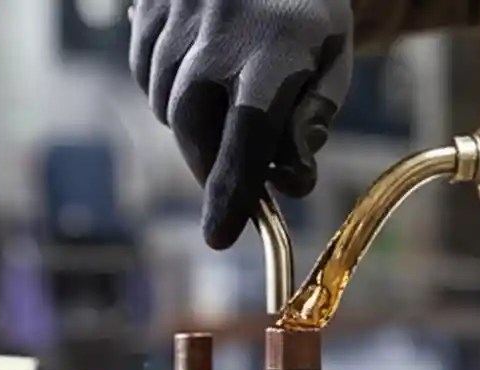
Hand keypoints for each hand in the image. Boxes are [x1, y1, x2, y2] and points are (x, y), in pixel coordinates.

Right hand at [129, 0, 353, 249]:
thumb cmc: (305, 6)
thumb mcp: (332, 52)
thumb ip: (315, 114)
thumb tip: (293, 177)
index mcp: (274, 49)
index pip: (247, 137)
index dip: (233, 193)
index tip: (221, 236)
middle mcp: (216, 35)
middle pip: (195, 132)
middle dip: (212, 168)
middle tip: (233, 186)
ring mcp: (175, 20)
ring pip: (168, 109)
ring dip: (194, 129)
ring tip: (225, 105)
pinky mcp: (147, 13)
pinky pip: (147, 78)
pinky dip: (169, 94)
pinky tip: (199, 76)